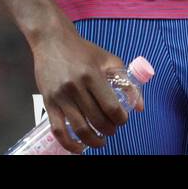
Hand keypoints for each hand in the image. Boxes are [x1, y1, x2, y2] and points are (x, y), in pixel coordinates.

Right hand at [30, 30, 141, 152]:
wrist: (52, 41)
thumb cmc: (82, 50)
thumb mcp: (108, 60)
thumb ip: (126, 82)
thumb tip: (139, 106)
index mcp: (92, 75)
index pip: (111, 108)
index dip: (121, 119)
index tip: (122, 120)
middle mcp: (75, 87)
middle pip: (97, 120)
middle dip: (109, 130)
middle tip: (112, 129)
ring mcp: (60, 97)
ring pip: (79, 128)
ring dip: (93, 140)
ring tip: (100, 141)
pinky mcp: (48, 102)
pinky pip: (58, 130)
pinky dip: (69, 144)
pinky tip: (79, 147)